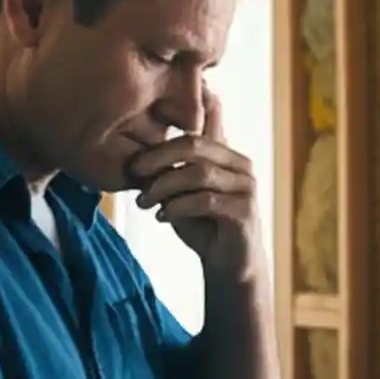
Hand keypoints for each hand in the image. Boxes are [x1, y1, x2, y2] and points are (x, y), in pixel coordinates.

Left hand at [128, 88, 264, 281]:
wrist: (228, 264)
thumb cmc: (203, 224)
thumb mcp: (181, 192)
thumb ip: (169, 170)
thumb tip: (135, 156)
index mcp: (225, 153)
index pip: (207, 119)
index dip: (183, 114)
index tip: (145, 130)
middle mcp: (240, 164)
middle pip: (195, 144)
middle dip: (159, 156)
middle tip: (134, 171)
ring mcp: (245, 186)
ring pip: (198, 173)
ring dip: (164, 186)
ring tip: (144, 202)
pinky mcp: (245, 210)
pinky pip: (205, 201)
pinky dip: (178, 207)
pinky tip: (162, 217)